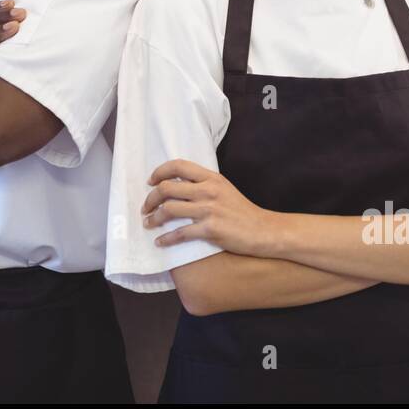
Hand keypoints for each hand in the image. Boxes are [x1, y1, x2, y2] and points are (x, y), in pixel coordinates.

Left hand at [142, 159, 274, 256]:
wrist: (263, 231)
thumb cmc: (242, 211)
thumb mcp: (224, 189)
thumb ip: (204, 184)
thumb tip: (178, 185)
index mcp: (211, 177)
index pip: (178, 165)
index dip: (159, 172)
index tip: (150, 182)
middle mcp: (208, 190)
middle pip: (167, 188)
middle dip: (150, 198)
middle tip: (145, 208)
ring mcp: (209, 210)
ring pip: (169, 210)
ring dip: (153, 218)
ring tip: (148, 223)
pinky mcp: (210, 229)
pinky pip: (180, 233)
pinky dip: (166, 238)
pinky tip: (160, 242)